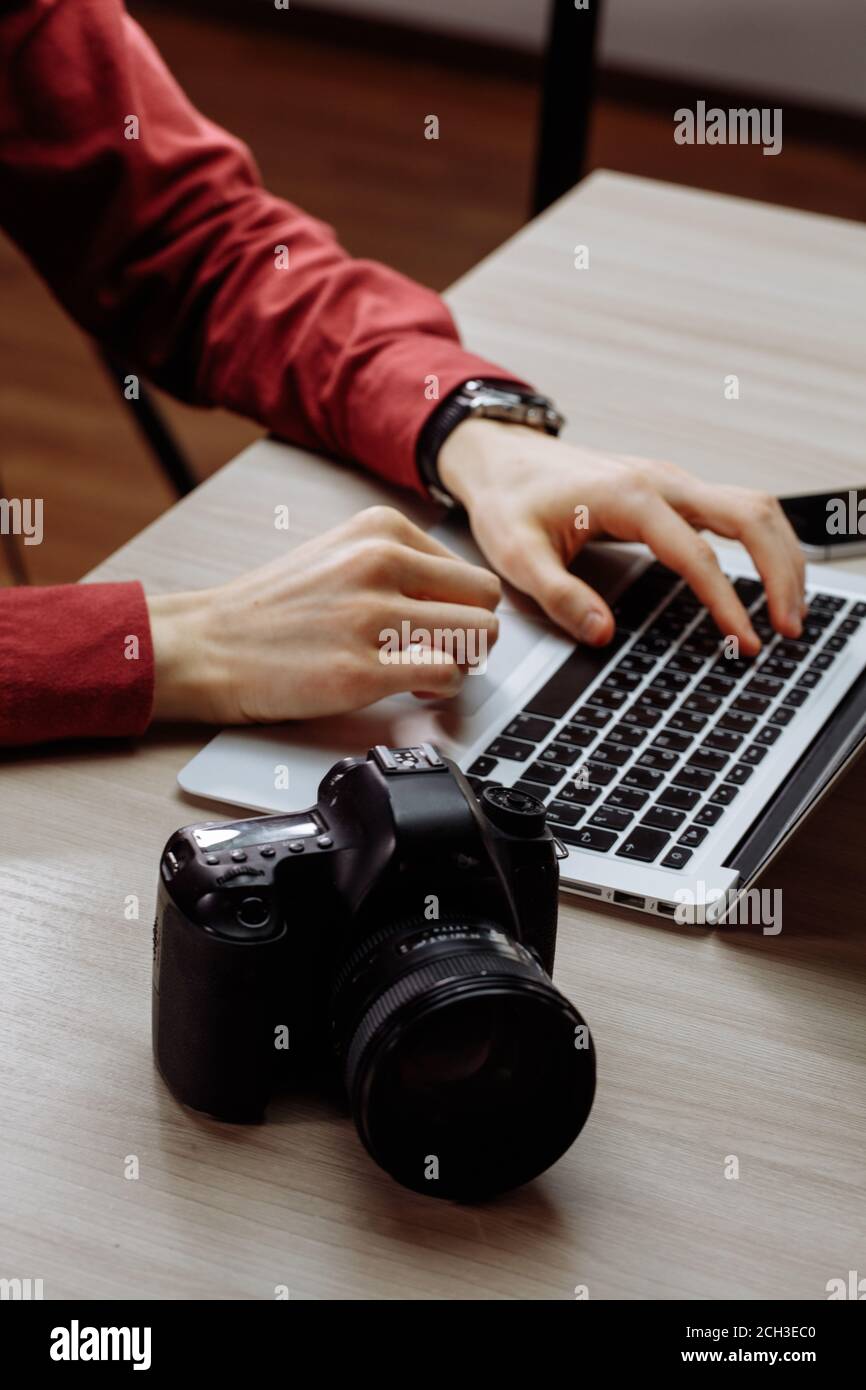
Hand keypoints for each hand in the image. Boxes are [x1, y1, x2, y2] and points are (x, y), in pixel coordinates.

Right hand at [147, 506, 499, 722]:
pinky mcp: (362, 670)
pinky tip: (412, 689)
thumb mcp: (340, 554)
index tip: (431, 626)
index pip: (469, 571)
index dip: (459, 608)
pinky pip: (447, 676)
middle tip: (440, 651)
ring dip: (461, 663)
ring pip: (477, 638)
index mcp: (380, 529)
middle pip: (485, 602)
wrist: (208, 646)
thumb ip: (401, 564)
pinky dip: (441, 690)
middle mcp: (380, 563)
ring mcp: (371, 616)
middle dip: (472, 635)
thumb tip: (461, 596)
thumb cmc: (273, 609)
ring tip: (424, 670)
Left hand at [438, 419, 805, 654]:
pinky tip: (767, 578)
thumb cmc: (509, 501)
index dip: (726, 602)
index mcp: (628, 496)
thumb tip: (601, 633)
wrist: (502, 458)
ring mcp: (672, 482)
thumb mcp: (518, 556)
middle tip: (789, 628)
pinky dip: (763, 543)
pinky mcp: (674, 490)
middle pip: (750, 516)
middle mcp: (661, 481)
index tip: (743, 640)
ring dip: (782, 555)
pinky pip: (737, 509)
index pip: (696, 554)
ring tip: (789, 610)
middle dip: (780, 572)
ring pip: (753, 507)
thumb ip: (559, 595)